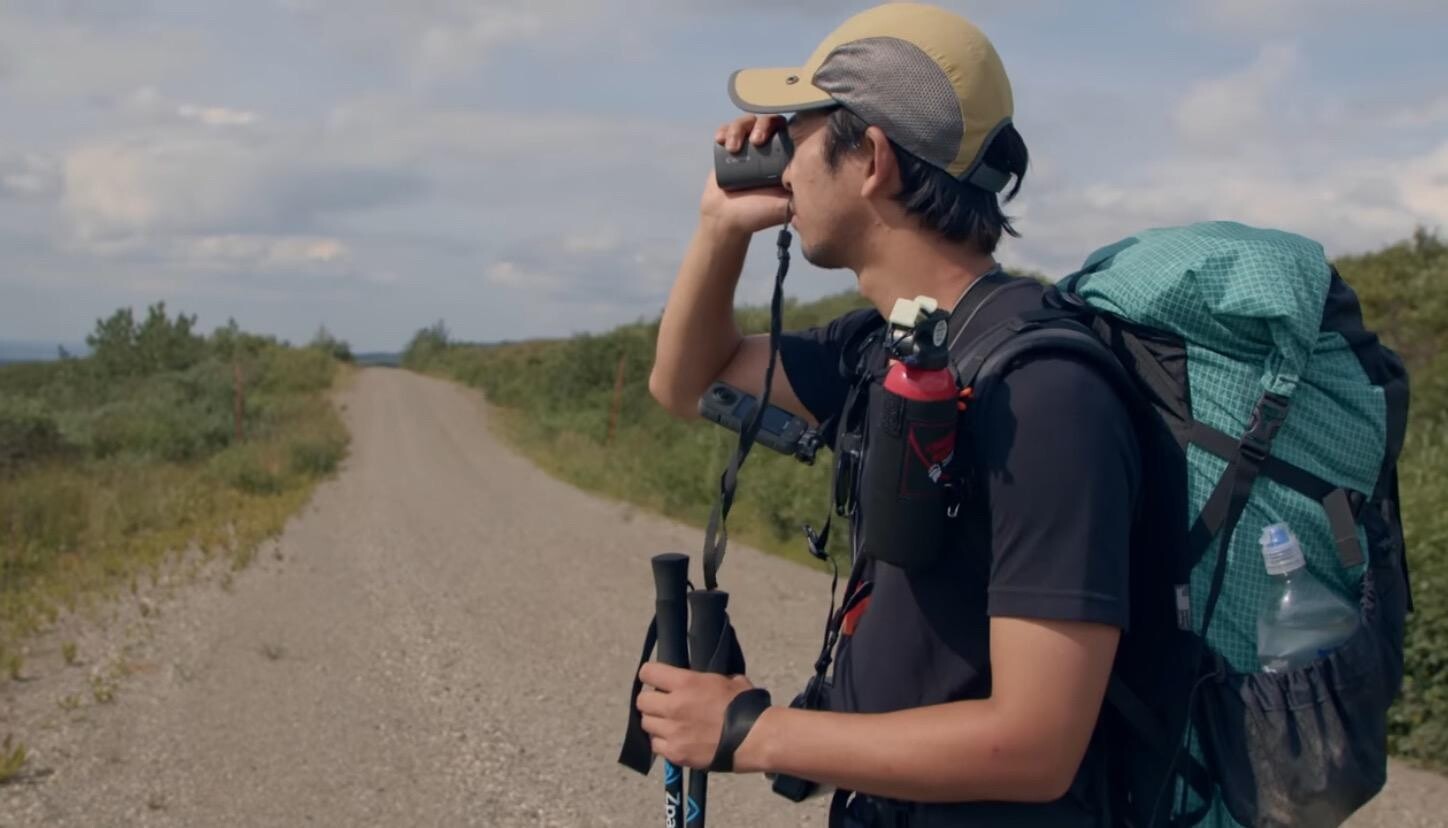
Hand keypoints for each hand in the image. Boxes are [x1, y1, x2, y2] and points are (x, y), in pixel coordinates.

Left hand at [636, 662, 762, 771]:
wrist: (754, 738)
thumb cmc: (745, 706)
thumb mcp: (728, 680)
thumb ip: (705, 679)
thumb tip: (699, 679)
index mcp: (685, 683)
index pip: (648, 673)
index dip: (650, 675)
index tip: (656, 679)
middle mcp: (673, 706)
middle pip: (642, 701)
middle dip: (651, 701)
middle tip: (663, 704)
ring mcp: (672, 732)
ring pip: (646, 724)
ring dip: (655, 722)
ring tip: (669, 723)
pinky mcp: (675, 753)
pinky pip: (655, 745)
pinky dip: (662, 742)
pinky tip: (675, 740)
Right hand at [700, 114, 790, 235]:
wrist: (726, 219)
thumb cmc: (757, 214)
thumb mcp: (786, 206)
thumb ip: (802, 196)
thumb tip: (818, 184)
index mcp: (784, 158)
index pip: (789, 132)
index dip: (782, 129)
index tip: (771, 139)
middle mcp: (768, 149)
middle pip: (769, 121)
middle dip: (762, 125)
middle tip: (755, 141)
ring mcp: (748, 147)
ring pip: (747, 122)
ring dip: (739, 128)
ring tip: (732, 148)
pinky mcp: (730, 148)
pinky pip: (728, 129)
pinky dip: (725, 130)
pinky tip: (720, 139)